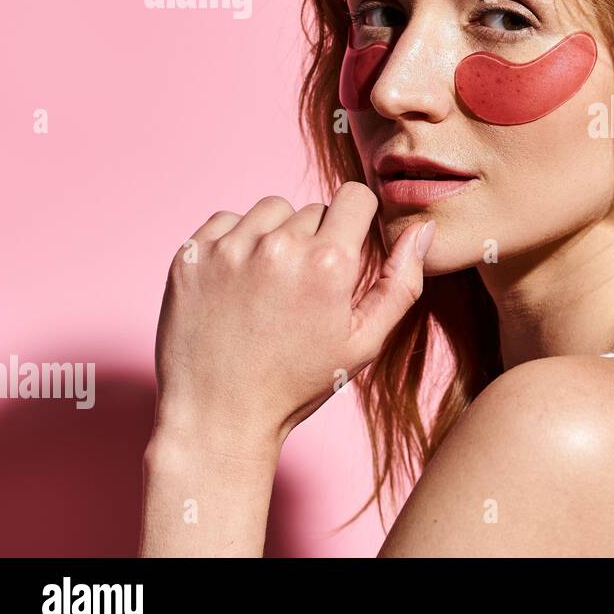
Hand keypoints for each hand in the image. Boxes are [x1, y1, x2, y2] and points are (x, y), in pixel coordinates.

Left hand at [152, 181, 433, 456]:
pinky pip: (226, 220)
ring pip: (271, 210)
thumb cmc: (299, 382)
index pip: (355, 197)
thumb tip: (421, 228)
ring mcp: (230, 248)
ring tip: (271, 286)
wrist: (219, 416)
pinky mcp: (191, 255)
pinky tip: (239, 284)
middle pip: (313, 208)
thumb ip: (402, 281)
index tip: (346, 252)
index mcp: (329, 263)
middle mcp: (279, 246)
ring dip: (277, 235)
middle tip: (303, 291)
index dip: (357, 223)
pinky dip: (236, 242)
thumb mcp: (367, 340)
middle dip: (316, 239)